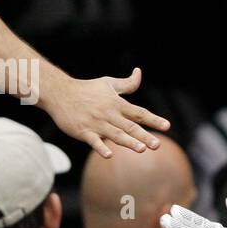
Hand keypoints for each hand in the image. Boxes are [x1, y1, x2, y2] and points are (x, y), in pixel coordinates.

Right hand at [39, 67, 169, 157]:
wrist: (59, 92)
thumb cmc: (86, 88)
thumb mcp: (108, 83)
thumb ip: (127, 83)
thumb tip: (139, 72)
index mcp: (116, 103)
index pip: (139, 113)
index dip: (153, 120)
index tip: (167, 126)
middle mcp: (108, 114)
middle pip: (129, 126)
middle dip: (144, 136)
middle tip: (157, 145)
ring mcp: (96, 123)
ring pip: (115, 135)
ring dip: (128, 142)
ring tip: (141, 149)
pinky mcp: (83, 131)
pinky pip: (93, 141)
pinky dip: (101, 147)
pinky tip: (109, 155)